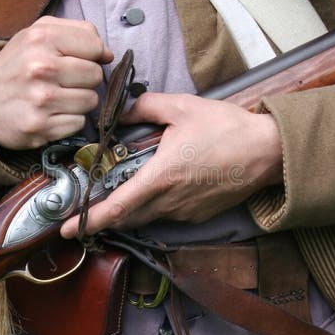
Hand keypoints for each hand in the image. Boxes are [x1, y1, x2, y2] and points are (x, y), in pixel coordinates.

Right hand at [0, 18, 112, 148]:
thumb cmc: (17, 65)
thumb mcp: (37, 34)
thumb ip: (77, 32)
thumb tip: (108, 53)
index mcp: (41, 38)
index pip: (95, 46)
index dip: (93, 54)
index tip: (80, 59)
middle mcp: (41, 67)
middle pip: (95, 75)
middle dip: (85, 79)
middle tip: (65, 80)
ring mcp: (41, 99)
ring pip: (91, 101)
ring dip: (79, 101)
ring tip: (57, 97)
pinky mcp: (41, 126)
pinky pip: (78, 123)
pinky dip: (69, 119)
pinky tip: (51, 113)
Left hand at [61, 92, 282, 235]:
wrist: (268, 152)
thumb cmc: (227, 128)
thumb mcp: (183, 107)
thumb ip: (146, 106)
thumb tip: (123, 109)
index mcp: (161, 177)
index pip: (116, 207)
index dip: (88, 220)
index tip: (66, 227)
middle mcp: (170, 201)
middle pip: (126, 219)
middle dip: (101, 218)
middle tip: (82, 211)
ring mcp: (185, 211)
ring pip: (145, 217)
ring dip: (127, 211)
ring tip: (114, 197)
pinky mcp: (198, 214)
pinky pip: (165, 215)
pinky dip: (151, 207)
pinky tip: (152, 189)